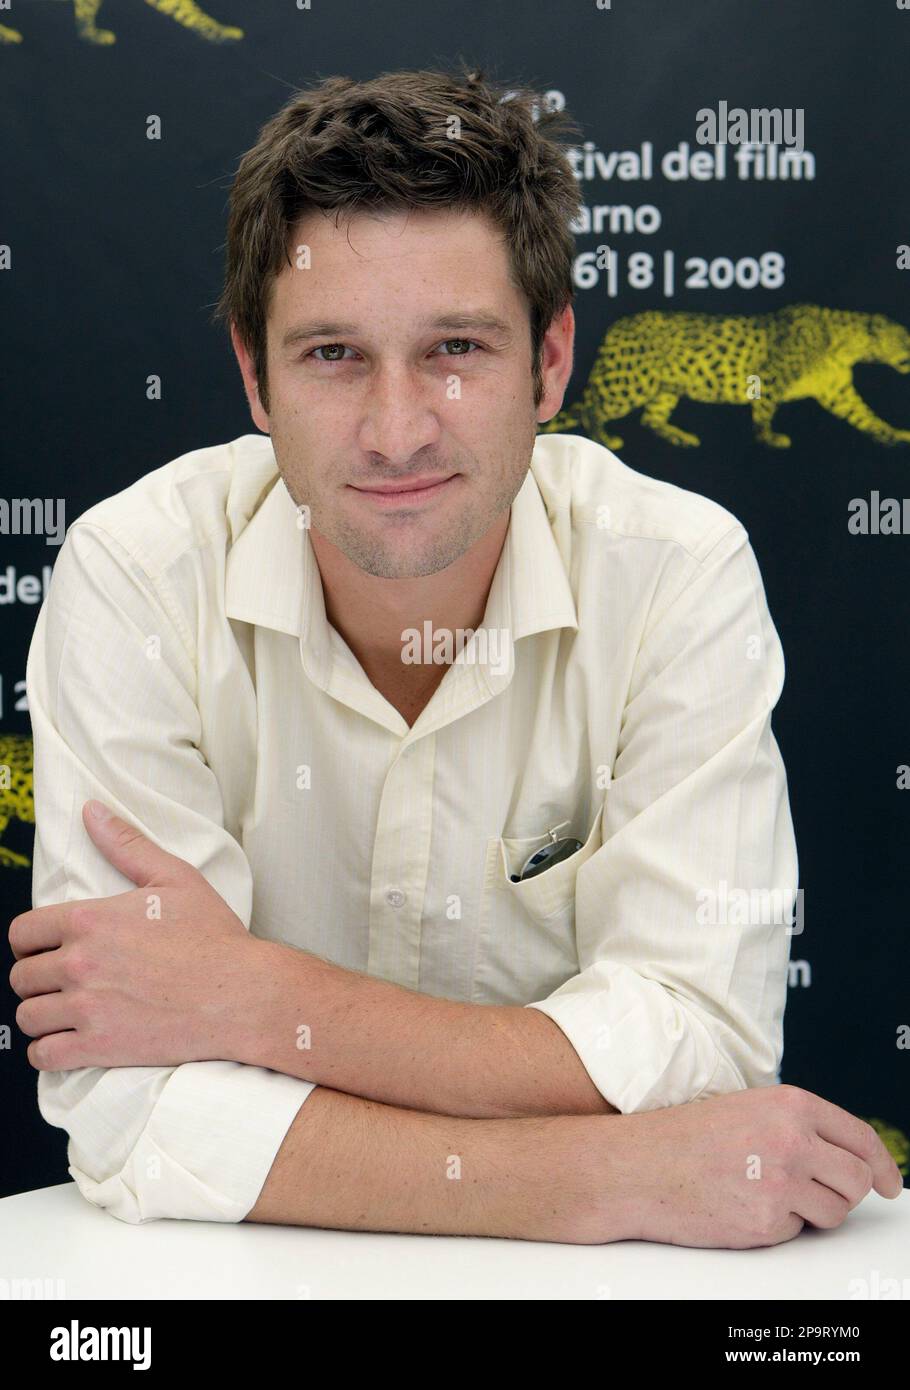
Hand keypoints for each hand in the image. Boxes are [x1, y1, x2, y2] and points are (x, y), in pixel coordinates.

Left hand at [8, 799, 267, 1070]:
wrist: (241, 994)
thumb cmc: (214, 936)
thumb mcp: (174, 878)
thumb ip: (126, 844)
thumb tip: (92, 812)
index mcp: (90, 920)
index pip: (22, 932)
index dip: (29, 942)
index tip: (44, 949)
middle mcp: (80, 963)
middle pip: (22, 977)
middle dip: (39, 979)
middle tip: (63, 982)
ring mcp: (87, 1008)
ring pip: (28, 1016)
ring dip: (43, 1015)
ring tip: (65, 1013)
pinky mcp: (98, 1047)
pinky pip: (44, 1056)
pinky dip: (49, 1052)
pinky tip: (67, 1043)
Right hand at [595, 1084, 903, 1248]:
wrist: (638, 1167)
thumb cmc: (685, 1137)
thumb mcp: (748, 1108)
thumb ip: (797, 1124)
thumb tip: (844, 1157)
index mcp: (790, 1105)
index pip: (860, 1138)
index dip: (883, 1165)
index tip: (889, 1183)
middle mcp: (792, 1140)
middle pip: (855, 1180)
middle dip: (843, 1191)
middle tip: (815, 1191)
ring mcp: (781, 1183)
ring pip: (834, 1212)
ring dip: (811, 1212)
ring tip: (767, 1194)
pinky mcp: (766, 1221)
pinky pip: (796, 1232)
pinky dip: (777, 1226)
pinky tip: (743, 1205)